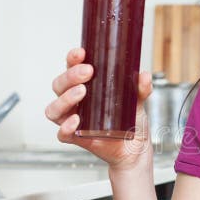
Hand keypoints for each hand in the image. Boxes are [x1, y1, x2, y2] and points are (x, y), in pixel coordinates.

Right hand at [45, 48, 153, 170]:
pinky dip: (66, 127)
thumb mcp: (138, 101)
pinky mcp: (76, 138)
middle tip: (88, 72)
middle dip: (70, 76)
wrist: (136, 147)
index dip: (72, 59)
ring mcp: (72, 119)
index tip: (81, 52)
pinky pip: (62, 133)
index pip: (71, 68)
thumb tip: (145, 76)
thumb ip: (141, 88)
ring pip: (54, 108)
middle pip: (59, 85)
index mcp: (84, 86)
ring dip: (65, 98)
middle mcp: (74, 101)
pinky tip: (76, 120)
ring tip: (82, 92)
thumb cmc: (131, 120)